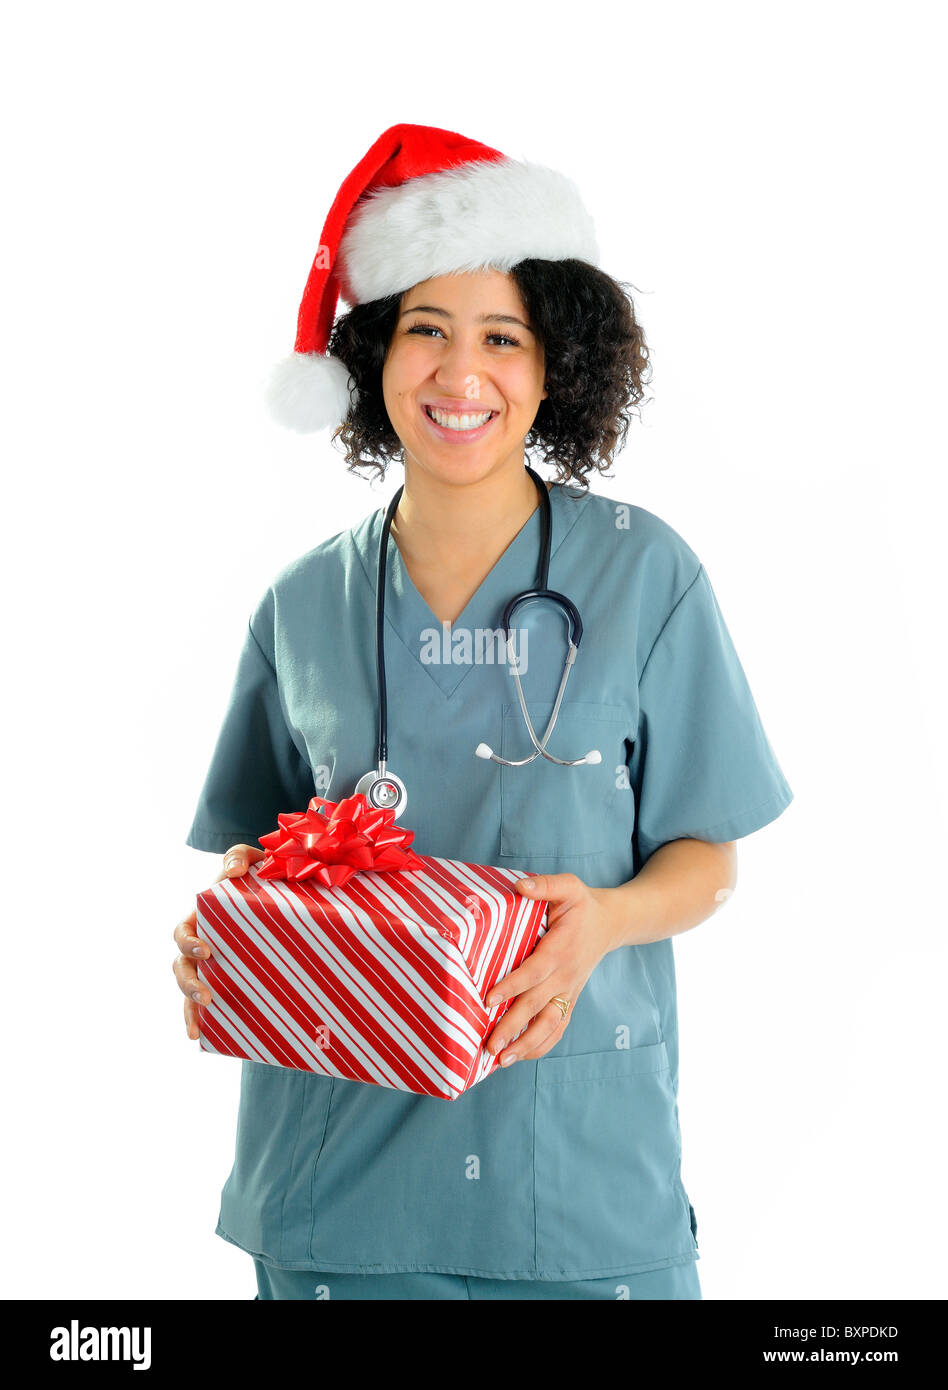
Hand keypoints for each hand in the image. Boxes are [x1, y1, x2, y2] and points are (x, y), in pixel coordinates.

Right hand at [172, 844, 265, 1040]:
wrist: (289, 894)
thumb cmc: (267, 876)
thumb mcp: (257, 861)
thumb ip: (241, 857)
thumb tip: (234, 871)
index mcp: (206, 918)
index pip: (184, 932)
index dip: (189, 942)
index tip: (206, 951)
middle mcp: (205, 944)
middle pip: (182, 967)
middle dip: (188, 983)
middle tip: (207, 995)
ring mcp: (217, 965)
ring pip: (190, 990)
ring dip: (190, 1008)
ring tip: (199, 1026)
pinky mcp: (233, 982)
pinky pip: (213, 1006)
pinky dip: (206, 1022)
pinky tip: (207, 1039)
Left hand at [482, 873, 622, 1065]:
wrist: (610, 924)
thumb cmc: (582, 905)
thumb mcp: (568, 886)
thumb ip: (545, 885)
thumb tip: (519, 887)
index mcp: (561, 949)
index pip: (534, 972)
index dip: (511, 986)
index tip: (488, 999)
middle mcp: (566, 975)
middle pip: (536, 1005)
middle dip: (512, 1026)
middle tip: (489, 1045)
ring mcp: (569, 991)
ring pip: (548, 1024)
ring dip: (525, 1044)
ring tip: (501, 1060)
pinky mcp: (570, 999)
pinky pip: (558, 1027)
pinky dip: (541, 1045)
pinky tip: (520, 1057)